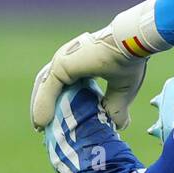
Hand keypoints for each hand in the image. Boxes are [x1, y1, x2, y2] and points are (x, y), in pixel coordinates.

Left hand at [29, 0, 167, 130]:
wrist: (134, 44)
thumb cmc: (131, 61)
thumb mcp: (123, 91)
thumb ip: (117, 107)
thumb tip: (120, 126)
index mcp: (83, 61)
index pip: (64, 83)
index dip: (59, 101)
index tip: (58, 119)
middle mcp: (69, 58)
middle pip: (50, 86)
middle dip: (46, 105)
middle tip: (44, 126)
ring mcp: (63, 60)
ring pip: (45, 89)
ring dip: (40, 108)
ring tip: (39, 128)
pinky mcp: (62, 65)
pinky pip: (48, 90)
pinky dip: (42, 107)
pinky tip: (41, 123)